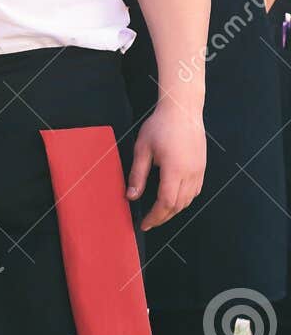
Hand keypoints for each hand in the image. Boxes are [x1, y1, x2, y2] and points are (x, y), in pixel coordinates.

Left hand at [127, 96, 206, 230]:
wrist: (182, 110)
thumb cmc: (160, 126)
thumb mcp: (142, 149)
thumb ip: (138, 174)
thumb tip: (131, 196)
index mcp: (174, 170)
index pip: (166, 203)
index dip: (155, 217)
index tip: (144, 224)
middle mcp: (190, 174)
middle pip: (178, 205)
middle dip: (163, 217)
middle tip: (149, 222)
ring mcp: (199, 171)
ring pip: (189, 200)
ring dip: (174, 210)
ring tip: (159, 213)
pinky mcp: (202, 167)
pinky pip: (195, 191)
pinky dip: (184, 200)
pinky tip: (174, 199)